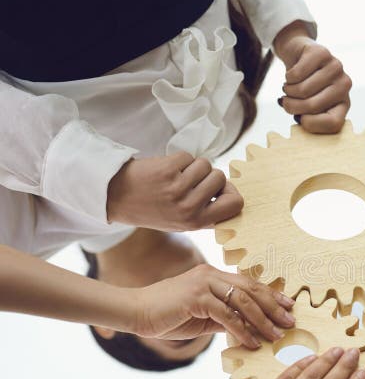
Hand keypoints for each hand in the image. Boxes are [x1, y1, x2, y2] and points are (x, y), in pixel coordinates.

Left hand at [107, 153, 242, 230]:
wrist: (115, 198)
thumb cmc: (152, 209)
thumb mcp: (181, 222)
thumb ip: (207, 213)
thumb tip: (232, 195)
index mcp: (196, 222)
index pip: (235, 203)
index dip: (230, 192)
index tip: (219, 190)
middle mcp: (189, 208)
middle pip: (220, 177)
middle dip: (208, 175)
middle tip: (190, 182)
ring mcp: (178, 189)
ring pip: (205, 164)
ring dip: (193, 165)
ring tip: (176, 175)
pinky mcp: (167, 170)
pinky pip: (188, 156)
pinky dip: (179, 158)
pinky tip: (166, 169)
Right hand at [133, 264, 295, 347]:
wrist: (135, 311)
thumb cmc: (168, 315)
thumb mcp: (203, 316)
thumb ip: (224, 318)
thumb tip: (249, 329)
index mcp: (214, 275)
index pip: (250, 284)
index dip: (272, 295)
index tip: (289, 307)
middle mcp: (212, 275)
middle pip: (252, 290)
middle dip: (274, 307)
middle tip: (290, 322)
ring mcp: (204, 284)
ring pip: (243, 302)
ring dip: (263, 321)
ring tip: (276, 335)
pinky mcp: (196, 297)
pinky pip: (226, 315)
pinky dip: (241, 330)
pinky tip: (251, 343)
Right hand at [274, 23, 350, 132]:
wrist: (298, 54)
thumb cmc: (302, 87)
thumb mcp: (308, 107)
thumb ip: (307, 118)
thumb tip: (301, 119)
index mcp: (344, 104)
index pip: (334, 123)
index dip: (312, 125)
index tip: (299, 118)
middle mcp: (345, 85)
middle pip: (313, 106)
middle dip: (292, 106)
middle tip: (286, 101)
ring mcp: (336, 67)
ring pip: (303, 90)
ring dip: (288, 91)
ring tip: (289, 88)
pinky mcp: (322, 53)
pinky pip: (297, 74)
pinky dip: (288, 77)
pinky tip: (291, 75)